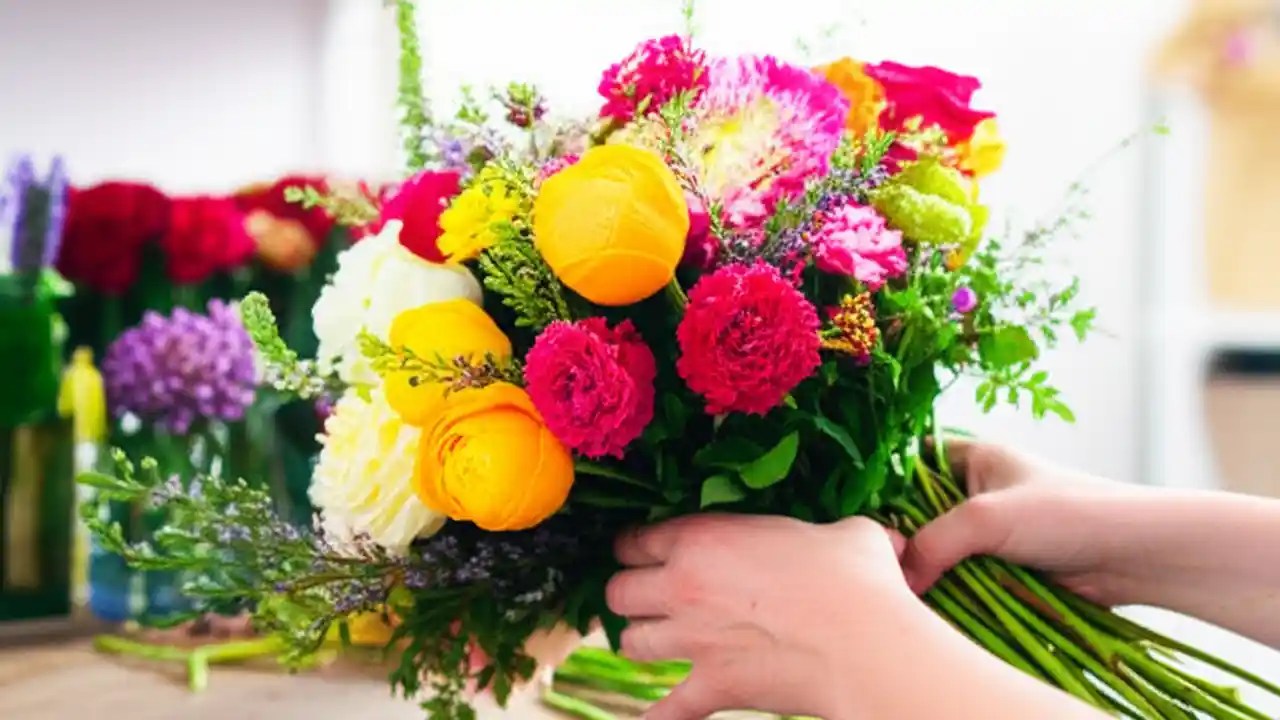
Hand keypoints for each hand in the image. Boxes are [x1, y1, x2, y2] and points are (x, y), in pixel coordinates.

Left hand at [606, 515, 916, 719]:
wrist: (867, 645)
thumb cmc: (857, 580)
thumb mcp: (845, 534)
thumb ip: (834, 534)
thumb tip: (873, 542)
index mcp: (704, 539)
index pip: (638, 539)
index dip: (636, 546)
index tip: (642, 551)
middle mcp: (684, 587)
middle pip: (619, 592)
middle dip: (628, 594)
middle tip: (644, 596)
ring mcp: (693, 641)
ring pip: (631, 643)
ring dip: (639, 641)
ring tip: (652, 640)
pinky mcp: (713, 686)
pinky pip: (666, 711)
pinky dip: (656, 718)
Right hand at [902, 438, 1142, 604]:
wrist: (1133, 556)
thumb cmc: (1067, 513)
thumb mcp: (987, 517)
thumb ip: (933, 543)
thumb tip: (901, 580)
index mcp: (970, 457)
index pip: (907, 464)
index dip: (882, 488)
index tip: (861, 520)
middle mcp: (974, 492)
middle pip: (916, 516)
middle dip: (904, 541)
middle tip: (883, 562)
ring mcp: (988, 533)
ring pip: (936, 554)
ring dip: (929, 572)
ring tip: (909, 588)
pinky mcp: (1000, 569)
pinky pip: (959, 581)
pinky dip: (950, 593)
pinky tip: (935, 603)